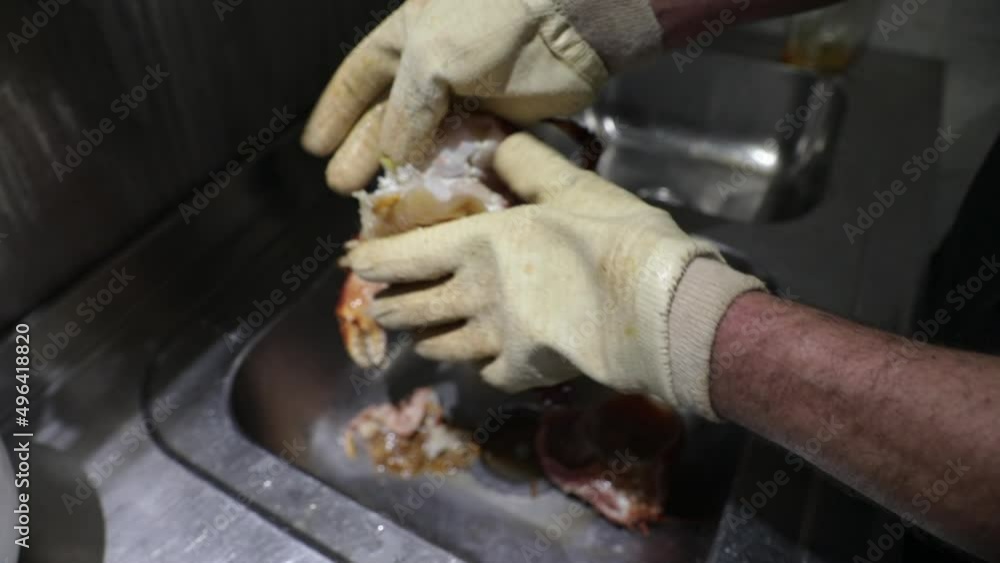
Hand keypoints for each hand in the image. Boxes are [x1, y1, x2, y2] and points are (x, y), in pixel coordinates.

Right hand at [301, 0, 662, 193]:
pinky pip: (464, 154)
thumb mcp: (430, 59)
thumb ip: (403, 111)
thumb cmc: (492, 24)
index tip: (316, 148)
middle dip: (365, 151)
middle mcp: (434, 65)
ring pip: (427, 140)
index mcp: (409, 34)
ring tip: (380, 203)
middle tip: (344, 187)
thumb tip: (393, 159)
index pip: (361, 74)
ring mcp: (469, 95)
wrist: (568, 23)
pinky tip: (426, 199)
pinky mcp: (501, 120)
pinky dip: (445, 176)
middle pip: (390, 114)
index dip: (337, 110)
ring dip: (403, 171)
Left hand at [344, 133, 763, 417]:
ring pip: (445, 345)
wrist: (653, 306)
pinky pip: (489, 373)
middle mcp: (475, 294)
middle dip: (392, 308)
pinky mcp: (524, 371)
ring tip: (418, 342)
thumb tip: (496, 146)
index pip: (408, 254)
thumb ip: (526, 166)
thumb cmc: (614, 237)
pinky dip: (482, 369)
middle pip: (417, 307)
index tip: (355, 264)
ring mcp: (496, 338)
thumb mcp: (571, 186)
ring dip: (426, 342)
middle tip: (378, 310)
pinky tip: (484, 367)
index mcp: (479, 244)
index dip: (376, 261)